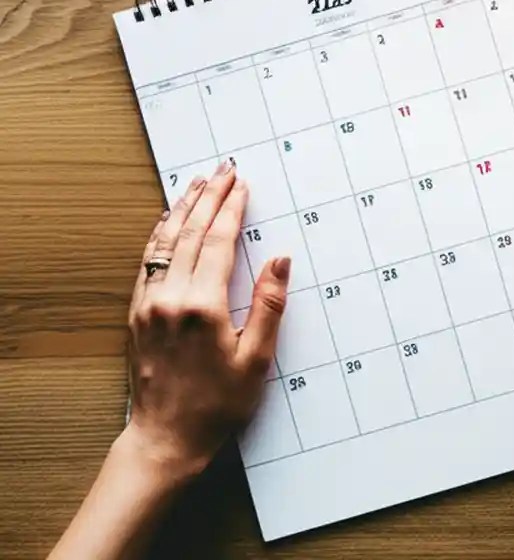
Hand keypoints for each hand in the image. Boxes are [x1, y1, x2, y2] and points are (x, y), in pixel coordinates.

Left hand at [125, 161, 289, 479]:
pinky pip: (147, 263)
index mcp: (202, 306)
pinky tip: (166, 224)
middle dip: (208, 198)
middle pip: (190, 234)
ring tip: (195, 184)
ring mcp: (148, 305)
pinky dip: (159, 237)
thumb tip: (280, 261)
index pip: (218, 243)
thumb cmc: (217, 405)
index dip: (231, 210)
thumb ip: (270, 305)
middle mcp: (169, 299)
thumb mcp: (256, 359)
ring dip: (181, 210)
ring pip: (164, 243)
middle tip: (222, 170)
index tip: (241, 186)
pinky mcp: (137, 315)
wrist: (167, 437)